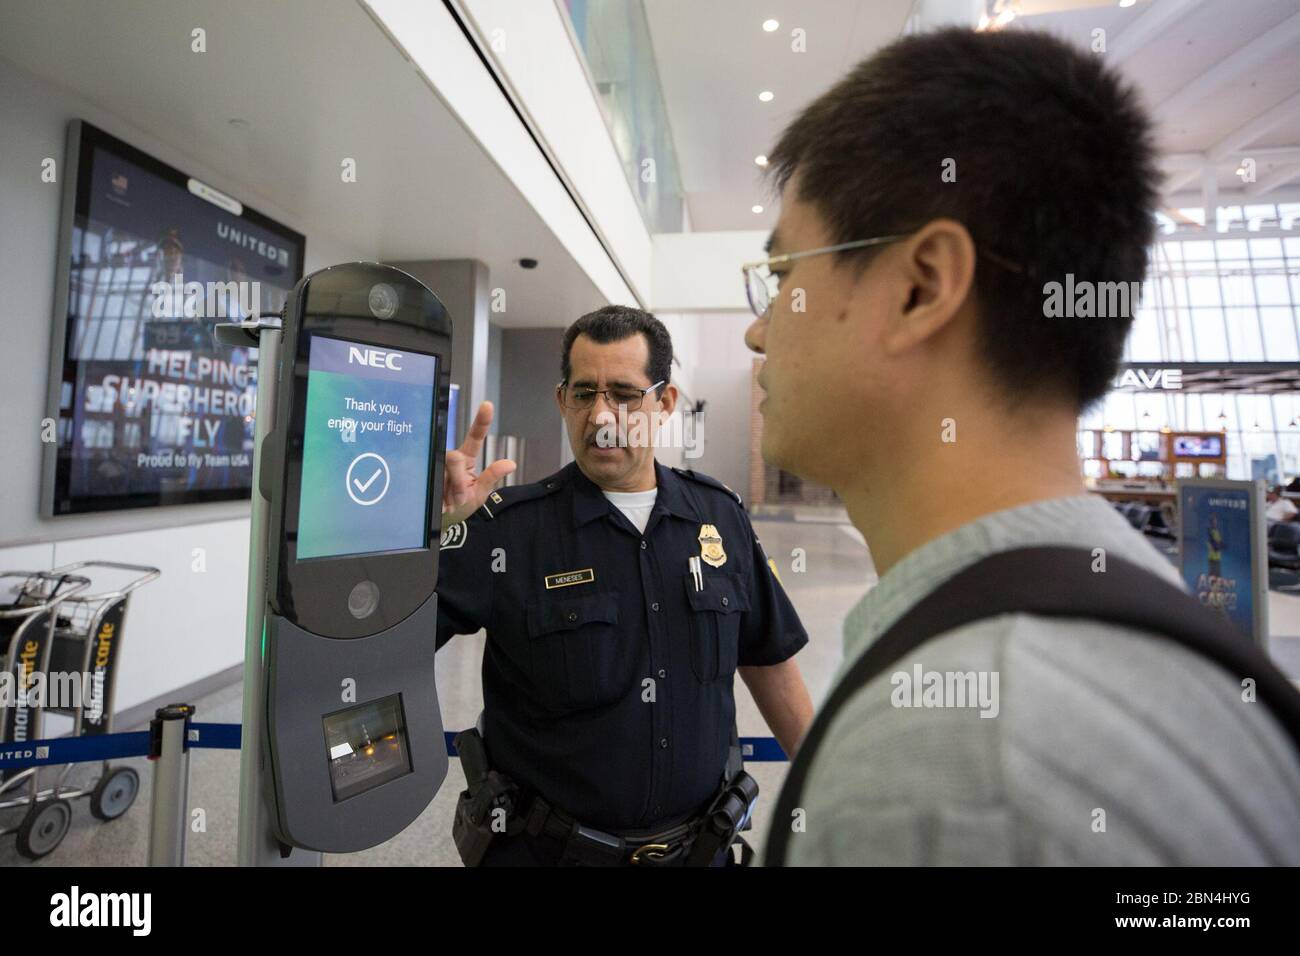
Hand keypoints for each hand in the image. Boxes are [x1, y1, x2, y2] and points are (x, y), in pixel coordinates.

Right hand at [442, 401, 515, 527]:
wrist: (441, 522)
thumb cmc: (461, 505)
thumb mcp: (480, 494)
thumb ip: (491, 477)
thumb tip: (510, 463)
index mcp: (466, 459)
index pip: (474, 437)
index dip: (481, 421)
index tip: (487, 405)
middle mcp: (449, 459)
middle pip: (454, 457)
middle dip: (458, 478)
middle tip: (460, 498)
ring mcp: (435, 466)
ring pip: (443, 470)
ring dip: (450, 490)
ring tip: (449, 502)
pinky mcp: (422, 476)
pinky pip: (431, 482)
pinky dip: (440, 497)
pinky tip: (440, 503)